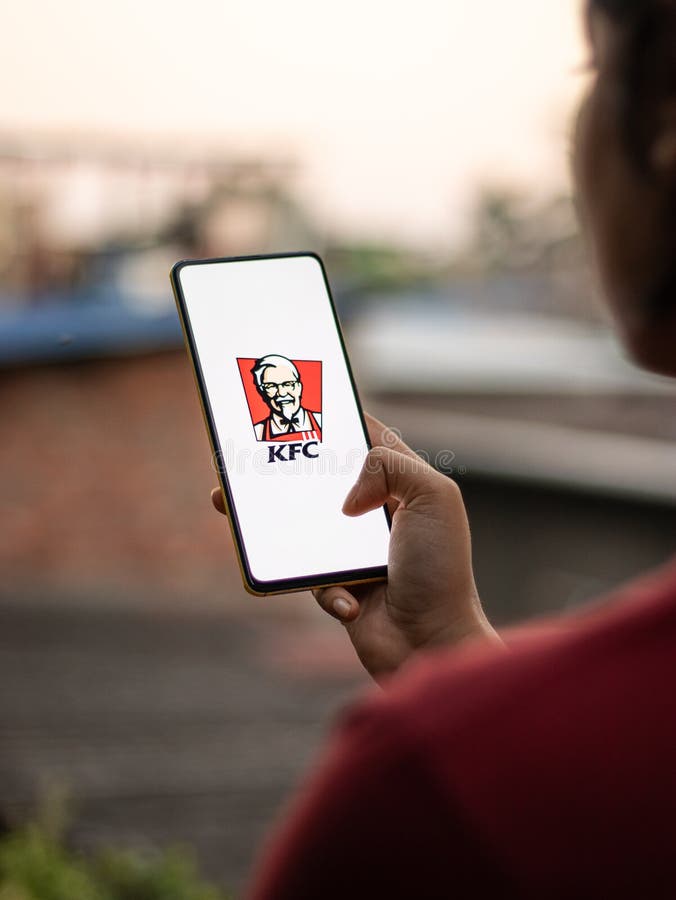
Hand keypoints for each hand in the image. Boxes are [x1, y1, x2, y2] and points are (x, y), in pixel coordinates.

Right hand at [211, 414, 499, 681]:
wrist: (432, 643)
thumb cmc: (440, 570)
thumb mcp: (434, 497)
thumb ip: (391, 466)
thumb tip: (347, 495)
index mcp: (402, 483)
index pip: (364, 439)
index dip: (334, 421)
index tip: (299, 404)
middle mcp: (376, 512)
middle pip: (319, 479)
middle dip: (284, 467)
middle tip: (245, 453)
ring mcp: (354, 550)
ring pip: (300, 525)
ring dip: (267, 518)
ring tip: (227, 503)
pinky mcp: (337, 584)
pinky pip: (308, 576)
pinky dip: (325, 588)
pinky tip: (349, 600)